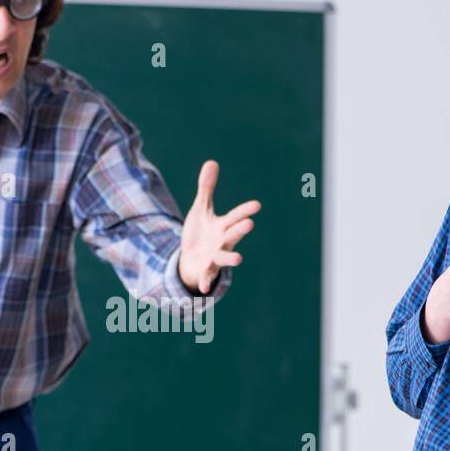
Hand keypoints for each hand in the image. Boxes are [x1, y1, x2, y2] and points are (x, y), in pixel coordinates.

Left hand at [178, 160, 260, 294]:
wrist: (192, 259)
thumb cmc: (200, 233)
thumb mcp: (201, 209)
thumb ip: (207, 188)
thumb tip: (212, 162)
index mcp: (223, 226)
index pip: (235, 216)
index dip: (245, 211)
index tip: (257, 205)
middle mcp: (223, 241)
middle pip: (233, 234)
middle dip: (240, 229)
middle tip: (249, 224)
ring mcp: (215, 257)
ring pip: (224, 257)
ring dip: (231, 258)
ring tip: (239, 258)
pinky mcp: (205, 270)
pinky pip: (206, 276)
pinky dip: (205, 281)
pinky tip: (203, 289)